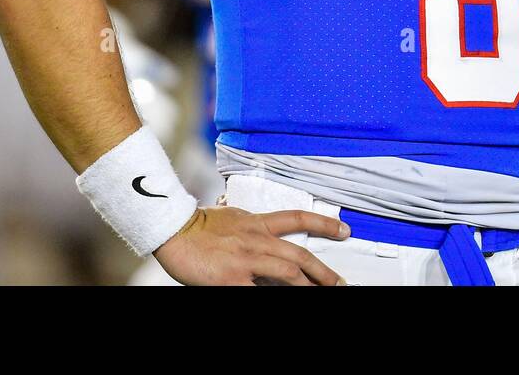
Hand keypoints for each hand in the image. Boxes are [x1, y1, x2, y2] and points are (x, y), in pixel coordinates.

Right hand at [152, 205, 349, 284]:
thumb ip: (254, 231)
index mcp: (258, 223)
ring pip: (288, 273)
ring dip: (308, 286)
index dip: (324, 224)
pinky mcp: (232, 279)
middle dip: (323, 271)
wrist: (174, 229)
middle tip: (339, 283)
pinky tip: (282, 299)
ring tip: (323, 293)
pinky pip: (259, 292)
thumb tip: (272, 244)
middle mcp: (257, 239)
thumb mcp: (234, 220)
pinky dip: (271, 296)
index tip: (344, 230)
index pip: (298, 218)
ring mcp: (246, 259)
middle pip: (299, 254)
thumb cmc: (200, 226)